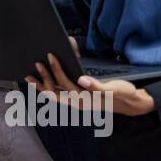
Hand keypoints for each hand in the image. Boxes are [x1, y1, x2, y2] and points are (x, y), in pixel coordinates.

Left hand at [24, 53, 155, 116]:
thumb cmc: (123, 94)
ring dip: (42, 85)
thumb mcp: (113, 89)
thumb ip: (97, 86)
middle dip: (43, 79)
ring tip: (29, 76)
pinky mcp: (79, 98)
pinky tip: (45, 79)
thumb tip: (81, 80)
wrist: (130, 102)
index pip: (65, 86)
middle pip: (54, 93)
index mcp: (85, 101)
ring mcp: (77, 101)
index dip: (56, 71)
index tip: (51, 57)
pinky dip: (51, 86)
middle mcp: (78, 103)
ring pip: (55, 94)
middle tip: (36, 64)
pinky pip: (60, 93)